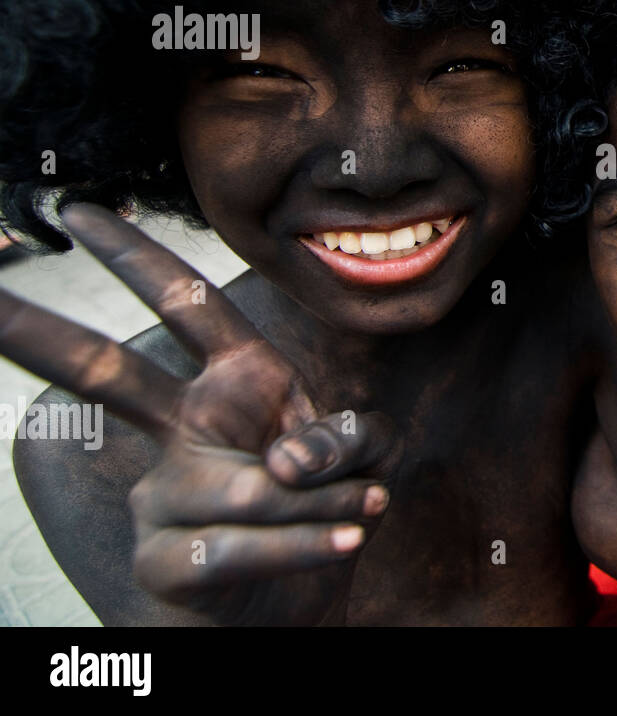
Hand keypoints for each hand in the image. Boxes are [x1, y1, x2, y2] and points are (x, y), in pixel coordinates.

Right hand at [0, 205, 401, 624]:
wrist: (294, 614)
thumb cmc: (318, 516)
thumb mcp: (360, 461)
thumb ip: (349, 437)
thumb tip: (286, 459)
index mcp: (230, 388)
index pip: (186, 308)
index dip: (140, 259)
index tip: (81, 212)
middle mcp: (181, 433)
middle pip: (106, 375)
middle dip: (41, 335)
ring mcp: (163, 497)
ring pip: (249, 487)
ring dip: (324, 503)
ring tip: (364, 509)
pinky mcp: (166, 560)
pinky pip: (242, 545)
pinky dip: (307, 543)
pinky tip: (347, 536)